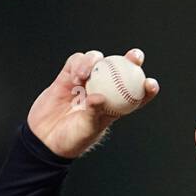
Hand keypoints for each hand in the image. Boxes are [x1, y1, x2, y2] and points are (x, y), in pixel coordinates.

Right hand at [26, 48, 159, 158]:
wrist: (44, 138)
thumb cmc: (70, 139)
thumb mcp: (85, 129)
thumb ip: (92, 113)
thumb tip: (100, 97)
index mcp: (113, 107)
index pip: (135, 95)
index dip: (146, 88)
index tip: (151, 84)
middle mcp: (102, 91)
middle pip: (120, 71)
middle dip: (131, 60)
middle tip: (135, 56)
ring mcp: (85, 82)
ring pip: (97, 61)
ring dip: (94, 61)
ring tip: (84, 76)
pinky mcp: (67, 76)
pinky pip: (76, 62)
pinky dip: (78, 64)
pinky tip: (75, 75)